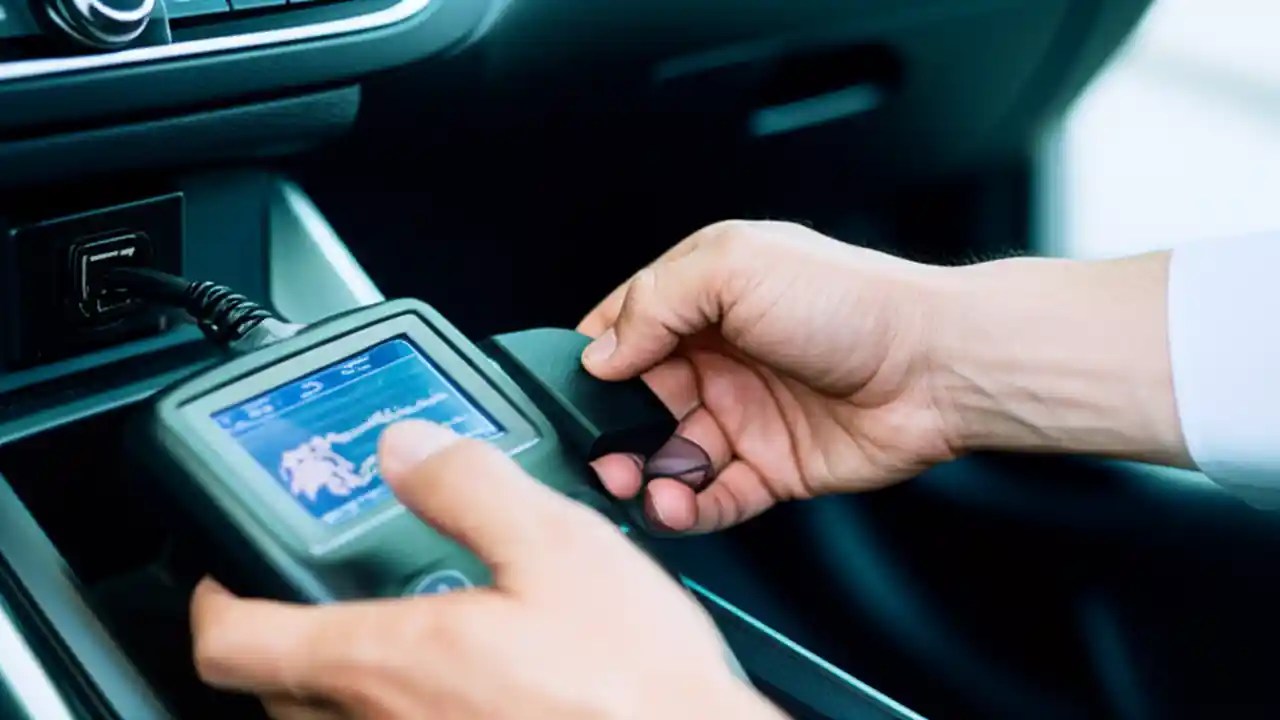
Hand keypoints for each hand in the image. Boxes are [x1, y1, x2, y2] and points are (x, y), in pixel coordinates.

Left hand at [190, 420, 780, 719]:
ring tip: (397, 631)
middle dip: (282, 632)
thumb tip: (408, 449)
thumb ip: (469, 486)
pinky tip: (460, 682)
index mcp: (387, 662)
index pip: (231, 642)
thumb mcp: (560, 548)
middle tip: (321, 591)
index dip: (210, 599)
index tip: (225, 571)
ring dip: (337, 677)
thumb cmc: (636, 687)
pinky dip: (392, 708)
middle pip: (272, 688)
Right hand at [581, 222, 1188, 533]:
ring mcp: (744, 414)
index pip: (626, 330)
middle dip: (611, 432)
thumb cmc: (849, 302)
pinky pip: (713, 496)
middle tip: (603, 455)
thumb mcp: (733, 266)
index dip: (595, 361)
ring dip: (644, 476)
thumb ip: (654, 303)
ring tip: (639, 484)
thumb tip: (600, 352)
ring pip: (669, 456)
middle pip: (638, 403)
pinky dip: (687, 508)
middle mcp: (719, 357)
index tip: (574, 391)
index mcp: (705, 298)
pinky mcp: (771, 467)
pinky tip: (676, 504)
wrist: (934, 365)